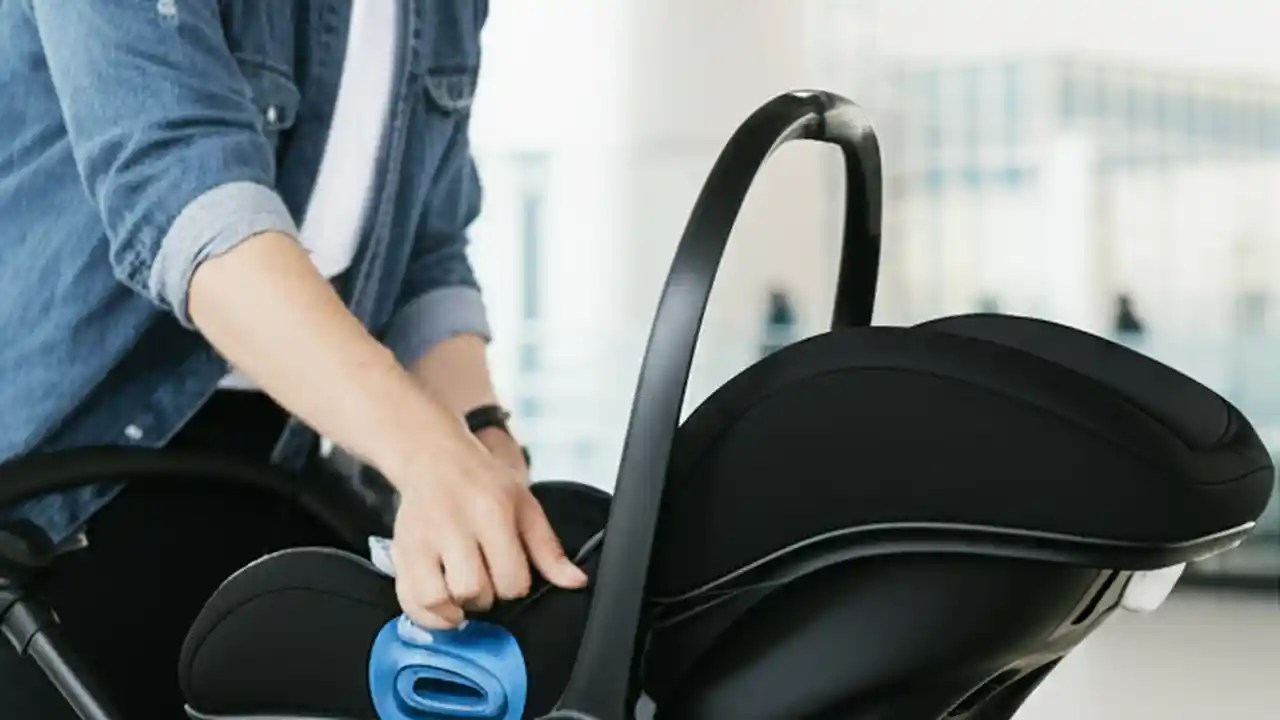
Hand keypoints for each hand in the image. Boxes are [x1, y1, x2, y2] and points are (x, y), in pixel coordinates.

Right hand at [387, 432, 585, 629]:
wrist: (435, 459)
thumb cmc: (485, 484)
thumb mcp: (525, 507)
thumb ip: (549, 550)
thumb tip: (576, 582)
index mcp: (492, 512)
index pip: (512, 578)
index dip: (516, 584)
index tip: (511, 572)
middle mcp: (453, 525)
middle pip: (475, 591)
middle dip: (487, 596)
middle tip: (487, 578)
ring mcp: (421, 540)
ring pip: (438, 600)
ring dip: (456, 607)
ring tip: (465, 593)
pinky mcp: (401, 551)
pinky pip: (409, 601)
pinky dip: (428, 616)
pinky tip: (444, 607)